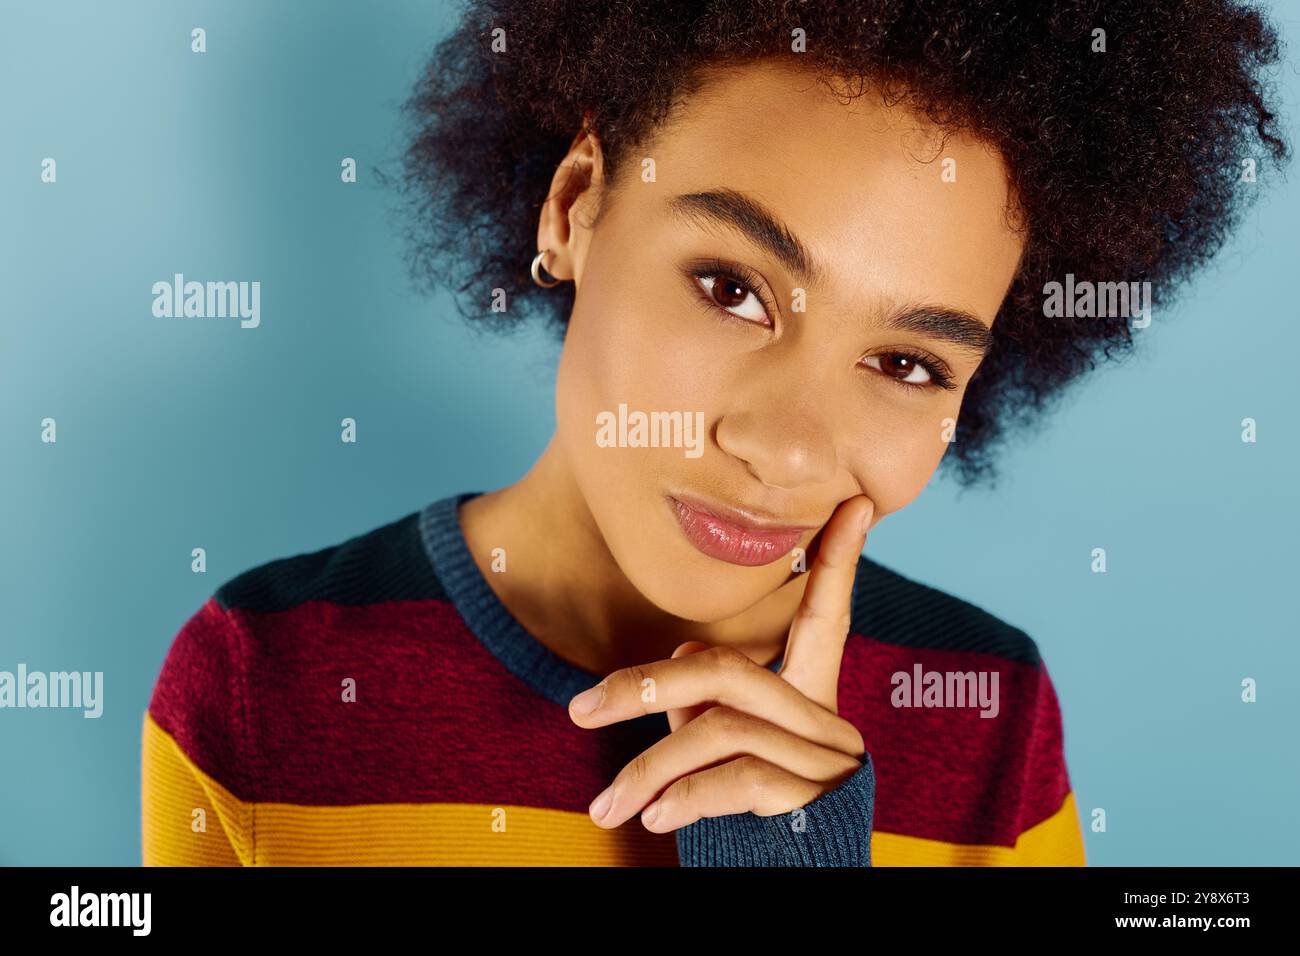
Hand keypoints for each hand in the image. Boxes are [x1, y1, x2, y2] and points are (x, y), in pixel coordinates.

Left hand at [568, 493, 873, 833]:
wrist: (790, 880)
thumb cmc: (751, 812)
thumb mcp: (724, 749)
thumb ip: (706, 703)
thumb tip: (681, 655)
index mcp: (810, 698)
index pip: (825, 617)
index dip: (838, 560)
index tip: (857, 500)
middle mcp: (826, 721)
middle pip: (726, 671)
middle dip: (643, 686)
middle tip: (577, 712)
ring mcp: (823, 760)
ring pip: (719, 729)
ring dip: (648, 767)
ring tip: (606, 808)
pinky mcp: (811, 800)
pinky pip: (734, 778)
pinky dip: (683, 797)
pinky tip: (653, 818)